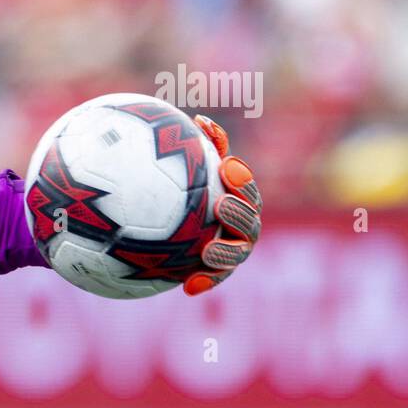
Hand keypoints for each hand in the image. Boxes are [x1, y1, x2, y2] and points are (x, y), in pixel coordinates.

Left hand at [184, 115, 262, 295]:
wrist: (158, 232)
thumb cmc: (179, 193)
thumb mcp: (189, 170)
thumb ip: (201, 148)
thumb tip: (200, 120)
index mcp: (236, 198)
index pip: (245, 188)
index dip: (241, 179)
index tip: (226, 167)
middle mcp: (240, 225)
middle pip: (248, 220)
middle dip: (238, 211)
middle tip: (220, 204)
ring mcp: (230, 251)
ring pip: (236, 253)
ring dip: (226, 252)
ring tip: (209, 250)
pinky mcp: (214, 273)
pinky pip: (213, 280)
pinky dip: (205, 282)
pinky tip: (189, 286)